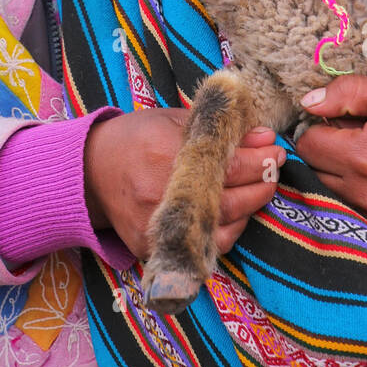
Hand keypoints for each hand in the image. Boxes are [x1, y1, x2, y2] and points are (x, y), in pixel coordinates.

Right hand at [83, 108, 285, 260]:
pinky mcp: (154, 246)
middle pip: (231, 197)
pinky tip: (234, 212)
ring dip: (250, 208)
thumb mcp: (172, 120)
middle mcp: (162, 191)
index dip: (259, 157)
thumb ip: (216, 128)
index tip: (275, 148)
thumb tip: (262, 136)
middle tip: (274, 168)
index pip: (229, 161)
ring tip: (259, 188)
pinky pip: (205, 245)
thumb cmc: (135, 138)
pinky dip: (227, 230)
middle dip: (262, 182)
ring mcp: (158, 224)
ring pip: (224, 226)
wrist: (91, 170)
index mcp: (166, 152)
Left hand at [294, 75, 366, 257]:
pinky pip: (353, 226)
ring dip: (336, 185)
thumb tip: (308, 103)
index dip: (319, 132)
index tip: (338, 129)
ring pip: (328, 201)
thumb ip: (350, 92)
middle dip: (326, 158)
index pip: (307, 146)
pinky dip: (355, 210)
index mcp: (364, 156)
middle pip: (314, 174)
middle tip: (353, 147)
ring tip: (365, 169)